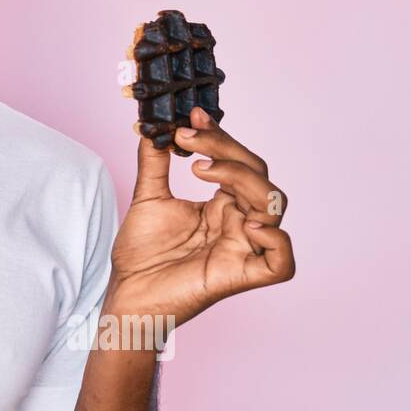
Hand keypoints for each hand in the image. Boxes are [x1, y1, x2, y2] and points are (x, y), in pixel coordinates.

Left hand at [107, 106, 294, 329]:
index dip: (220, 137)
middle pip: (258, 176)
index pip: (238, 163)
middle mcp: (240, 224)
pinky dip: (276, 239)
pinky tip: (245, 222)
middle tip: (188, 137)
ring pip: (274, 207)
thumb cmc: (141, 254)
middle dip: (226, 149)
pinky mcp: (243, 276)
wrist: (127, 295)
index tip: (193, 115)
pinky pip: (282, 262)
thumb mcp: (148, 198)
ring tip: (200, 169)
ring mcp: (245, 249)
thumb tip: (154, 128)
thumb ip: (156, 163)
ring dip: (242, 179)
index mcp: (223, 205)